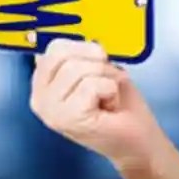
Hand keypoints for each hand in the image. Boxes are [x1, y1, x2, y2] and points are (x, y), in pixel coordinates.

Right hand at [31, 38, 162, 171]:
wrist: (138, 140)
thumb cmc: (121, 107)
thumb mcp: (98, 71)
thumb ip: (78, 56)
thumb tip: (68, 37)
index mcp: (43, 86)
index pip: (55, 47)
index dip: (84, 48)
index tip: (98, 62)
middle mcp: (40, 99)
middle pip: (64, 54)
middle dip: (97, 63)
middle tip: (106, 84)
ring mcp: (51, 111)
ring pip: (80, 68)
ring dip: (106, 79)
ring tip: (108, 98)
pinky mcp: (67, 118)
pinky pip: (92, 85)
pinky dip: (110, 91)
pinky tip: (109, 108)